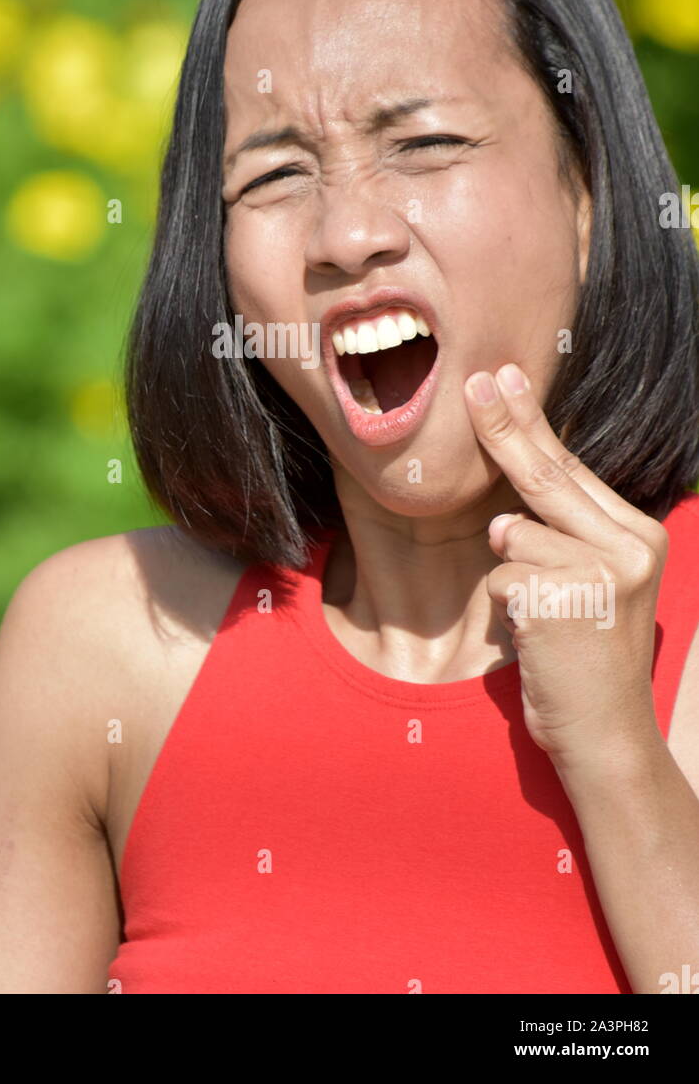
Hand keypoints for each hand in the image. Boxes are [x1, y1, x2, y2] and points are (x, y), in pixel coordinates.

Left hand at [464, 363, 668, 767]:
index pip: (571, 468)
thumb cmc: (586, 658)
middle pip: (544, 475)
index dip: (530, 422)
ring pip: (510, 535)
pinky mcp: (562, 598)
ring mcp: (599, 571)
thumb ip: (562, 532)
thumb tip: (509, 489)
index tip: (504, 377)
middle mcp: (629, 546)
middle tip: (475, 382)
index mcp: (639, 535)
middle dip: (502, 427)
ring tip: (545, 620)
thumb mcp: (593, 584)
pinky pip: (500, 577)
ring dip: (510, 574)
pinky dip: (506, 607)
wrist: (607, 737)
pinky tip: (539, 639)